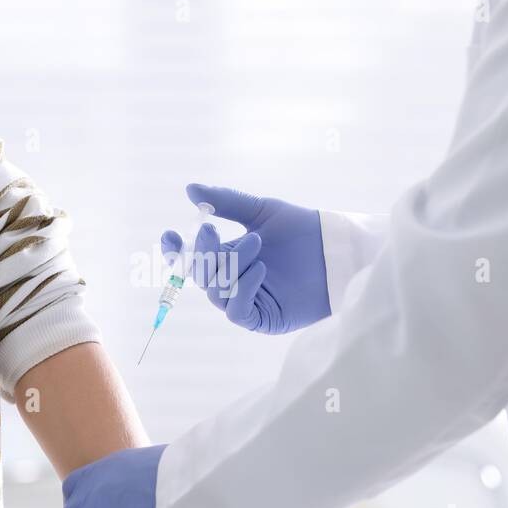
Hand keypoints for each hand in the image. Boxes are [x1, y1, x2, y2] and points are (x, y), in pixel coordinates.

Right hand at [162, 183, 330, 334]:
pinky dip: (243, 289)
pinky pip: (237, 311)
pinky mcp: (263, 319)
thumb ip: (226, 201)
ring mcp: (247, 302)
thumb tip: (190, 188)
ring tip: (256, 243)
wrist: (336, 249)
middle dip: (204, 252)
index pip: (190, 260)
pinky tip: (259, 268)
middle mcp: (233, 281)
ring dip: (230, 265)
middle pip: (201, 275)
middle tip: (213, 229)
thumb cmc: (303, 230)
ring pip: (216, 292)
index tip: (170, 234)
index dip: (175, 251)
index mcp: (228, 257)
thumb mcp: (262, 211)